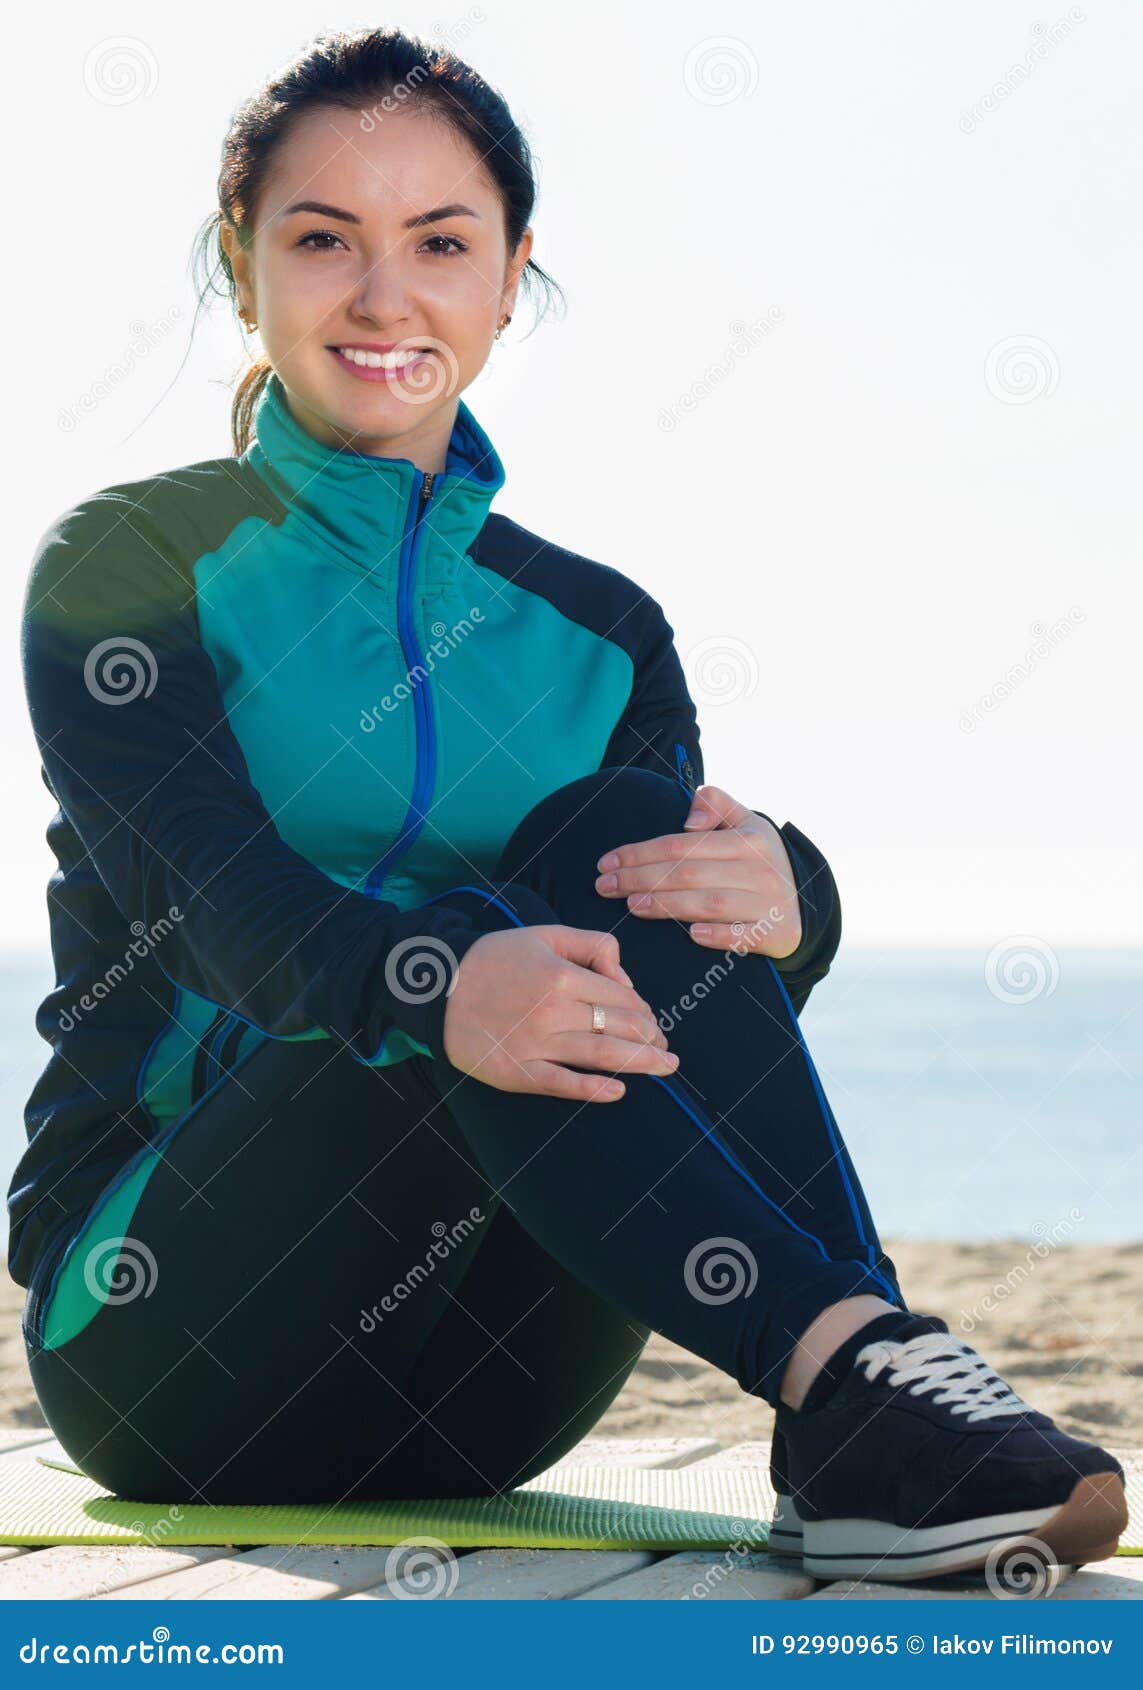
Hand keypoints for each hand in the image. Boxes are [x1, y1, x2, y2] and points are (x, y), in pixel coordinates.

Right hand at [441, 925, 677, 1101]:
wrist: (437, 987)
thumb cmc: (494, 958)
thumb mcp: (544, 934)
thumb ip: (592, 944)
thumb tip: (625, 977)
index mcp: (562, 975)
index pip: (622, 997)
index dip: (645, 1011)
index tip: (652, 1021)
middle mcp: (553, 1011)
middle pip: (620, 1027)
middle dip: (651, 1038)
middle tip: (665, 1048)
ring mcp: (536, 1044)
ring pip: (602, 1056)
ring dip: (641, 1063)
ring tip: (665, 1067)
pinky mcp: (518, 1071)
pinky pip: (564, 1085)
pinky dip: (595, 1089)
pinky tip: (619, 1090)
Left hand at [593, 784, 802, 956]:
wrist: (803, 905)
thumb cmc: (758, 862)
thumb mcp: (747, 823)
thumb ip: (718, 805)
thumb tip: (689, 816)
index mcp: (747, 840)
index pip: (682, 844)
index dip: (641, 852)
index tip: (607, 862)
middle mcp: (757, 870)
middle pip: (689, 873)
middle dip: (641, 878)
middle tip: (605, 885)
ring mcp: (767, 904)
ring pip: (710, 903)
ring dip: (668, 905)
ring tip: (632, 905)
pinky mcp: (773, 934)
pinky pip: (744, 936)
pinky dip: (719, 936)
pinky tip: (692, 936)